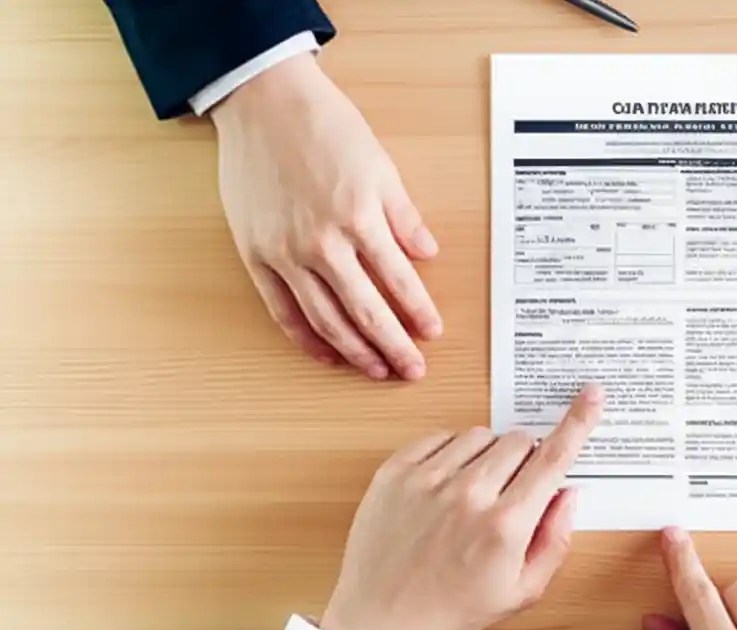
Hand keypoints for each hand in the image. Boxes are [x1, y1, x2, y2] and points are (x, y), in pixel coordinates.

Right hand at [211, 54, 441, 380]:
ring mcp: (285, 253)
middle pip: (364, 312)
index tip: (433, 333)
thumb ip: (404, 217)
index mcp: (359, 219)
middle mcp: (322, 243)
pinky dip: (306, 339)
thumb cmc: (325, 127)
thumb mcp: (381, 167)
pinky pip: (283, 311)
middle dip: (393, 347)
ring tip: (377, 370)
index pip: (399, 281)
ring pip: (325, 320)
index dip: (419, 312)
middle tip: (413, 370)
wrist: (263, 102)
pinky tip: (326, 355)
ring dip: (355, 352)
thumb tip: (427, 254)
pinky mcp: (255, 256)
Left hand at [318, 384, 604, 629]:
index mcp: (506, 525)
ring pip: (481, 435)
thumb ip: (556, 538)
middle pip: (519, 441)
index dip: (578, 422)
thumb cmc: (455, 609)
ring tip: (472, 493)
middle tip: (510, 491)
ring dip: (488, 455)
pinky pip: (440, 436)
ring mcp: (427, 480)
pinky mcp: (395, 472)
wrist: (382, 620)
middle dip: (525, 459)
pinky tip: (445, 486)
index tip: (591, 394)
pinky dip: (451, 452)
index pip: (553, 458)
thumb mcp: (523, 590)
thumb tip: (569, 490)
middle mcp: (468, 495)